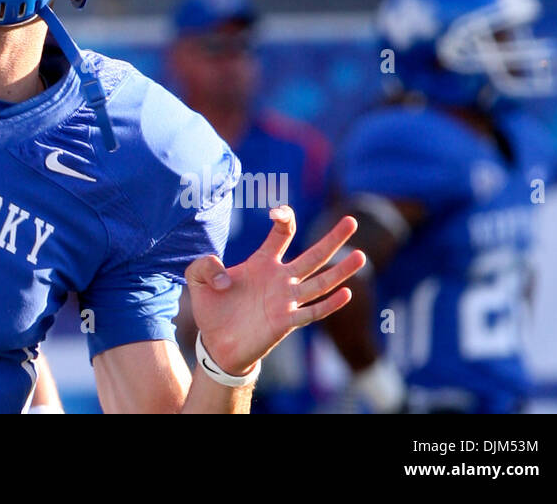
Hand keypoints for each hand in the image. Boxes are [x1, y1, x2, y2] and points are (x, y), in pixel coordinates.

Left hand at [186, 206, 363, 376]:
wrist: (217, 344)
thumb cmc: (212, 309)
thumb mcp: (195, 279)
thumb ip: (202, 265)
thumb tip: (226, 277)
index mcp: (262, 263)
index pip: (282, 234)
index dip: (284, 218)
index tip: (277, 212)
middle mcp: (280, 279)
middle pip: (312, 255)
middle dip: (332, 239)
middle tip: (351, 220)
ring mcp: (286, 300)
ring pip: (320, 282)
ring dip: (340, 271)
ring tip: (361, 255)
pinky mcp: (286, 322)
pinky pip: (312, 312)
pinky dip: (329, 304)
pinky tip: (346, 294)